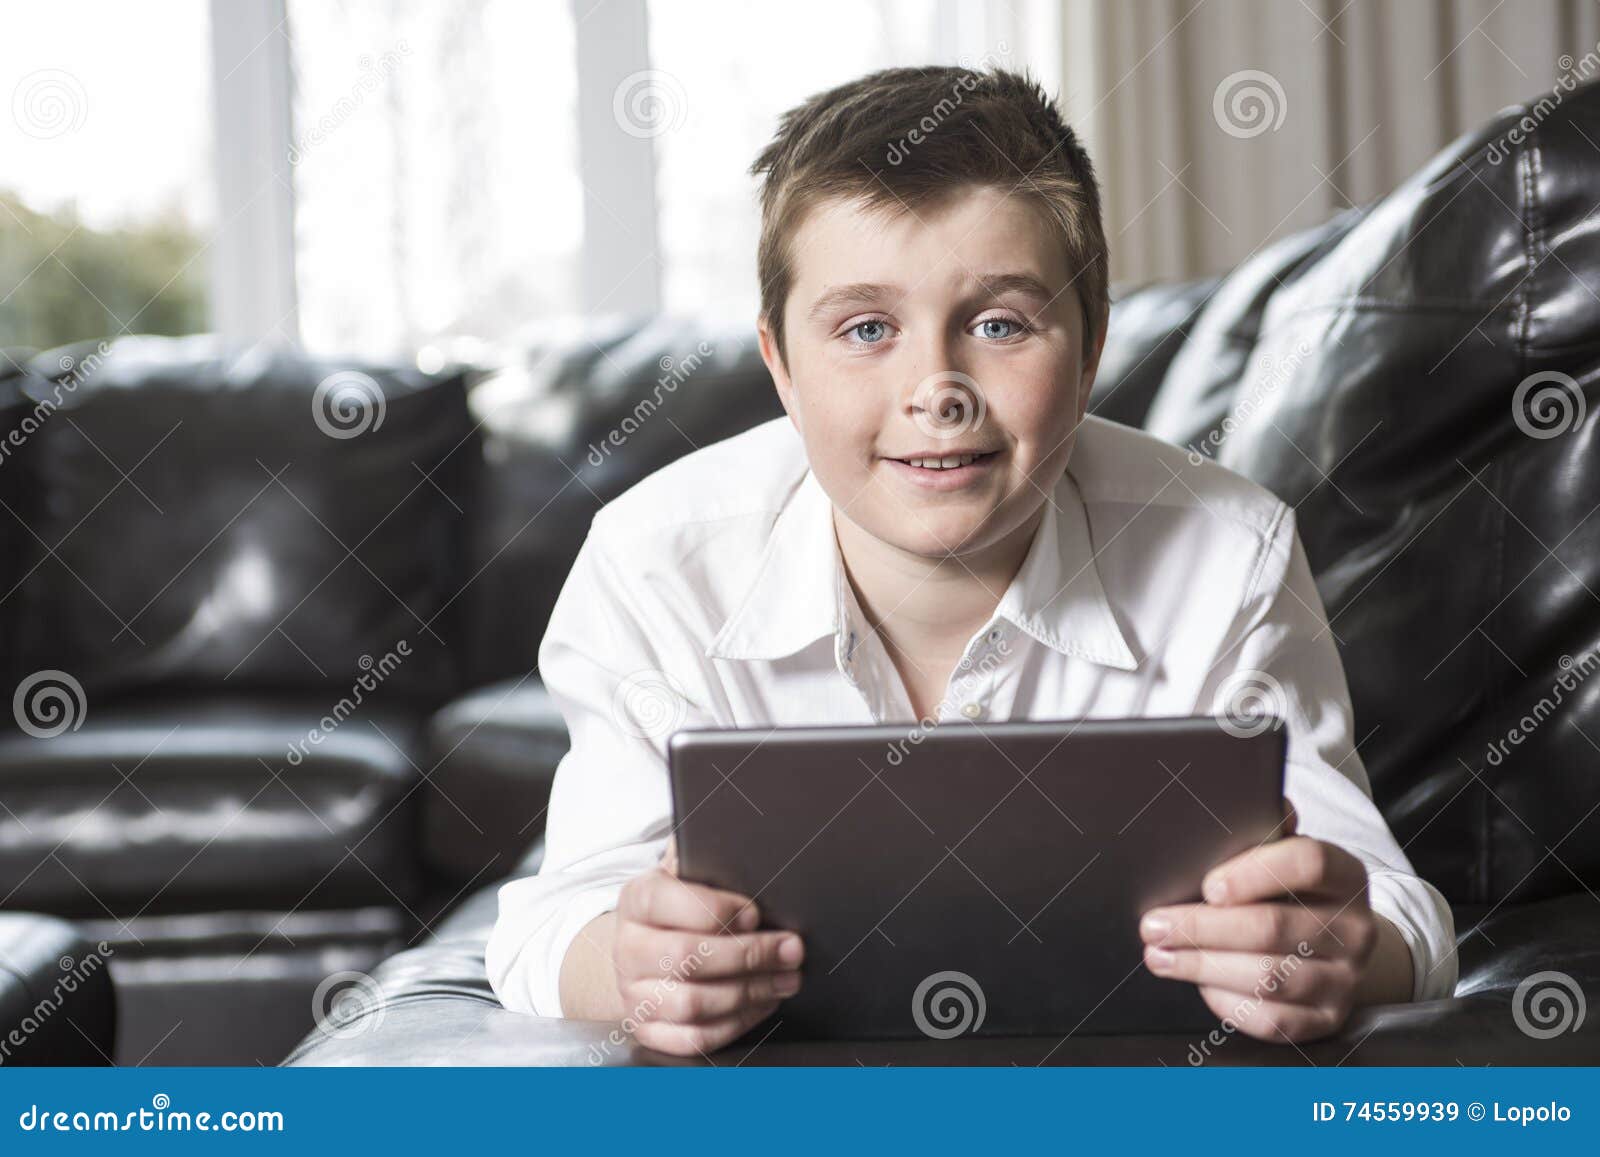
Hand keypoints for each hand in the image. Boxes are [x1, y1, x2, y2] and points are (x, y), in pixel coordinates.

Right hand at [612, 847, 803, 1055]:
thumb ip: (706, 857)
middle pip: (688, 957)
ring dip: (751, 993)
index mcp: (637, 899)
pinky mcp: (646, 1029)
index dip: (720, 911)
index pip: (672, 903)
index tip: (756, 914)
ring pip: (693, 1003)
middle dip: (750, 955)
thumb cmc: (678, 908)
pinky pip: (693, 1039)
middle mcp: (628, 947)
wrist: (641, 950)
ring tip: (786, 978)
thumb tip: (743, 836)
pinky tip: (762, 1003)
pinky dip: (736, 1024)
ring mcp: (633, 993)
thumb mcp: (685, 873)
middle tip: (791, 949)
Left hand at [1139, 809, 1385, 1042]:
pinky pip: (1271, 1019)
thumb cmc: (1292, 891)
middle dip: (1202, 927)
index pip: (1308, 863)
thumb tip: (1231, 791)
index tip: (1207, 885)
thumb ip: (1262, 829)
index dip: (1254, 873)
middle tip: (1154, 924)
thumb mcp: (1284, 853)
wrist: (1338, 946)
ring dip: (1202, 966)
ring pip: (1267, 977)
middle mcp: (1354, 928)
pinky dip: (1226, 1002)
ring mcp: (1345, 979)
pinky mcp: (1327, 1019)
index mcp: (1344, 874)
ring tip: (1160, 954)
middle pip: (1273, 927)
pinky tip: (1197, 983)